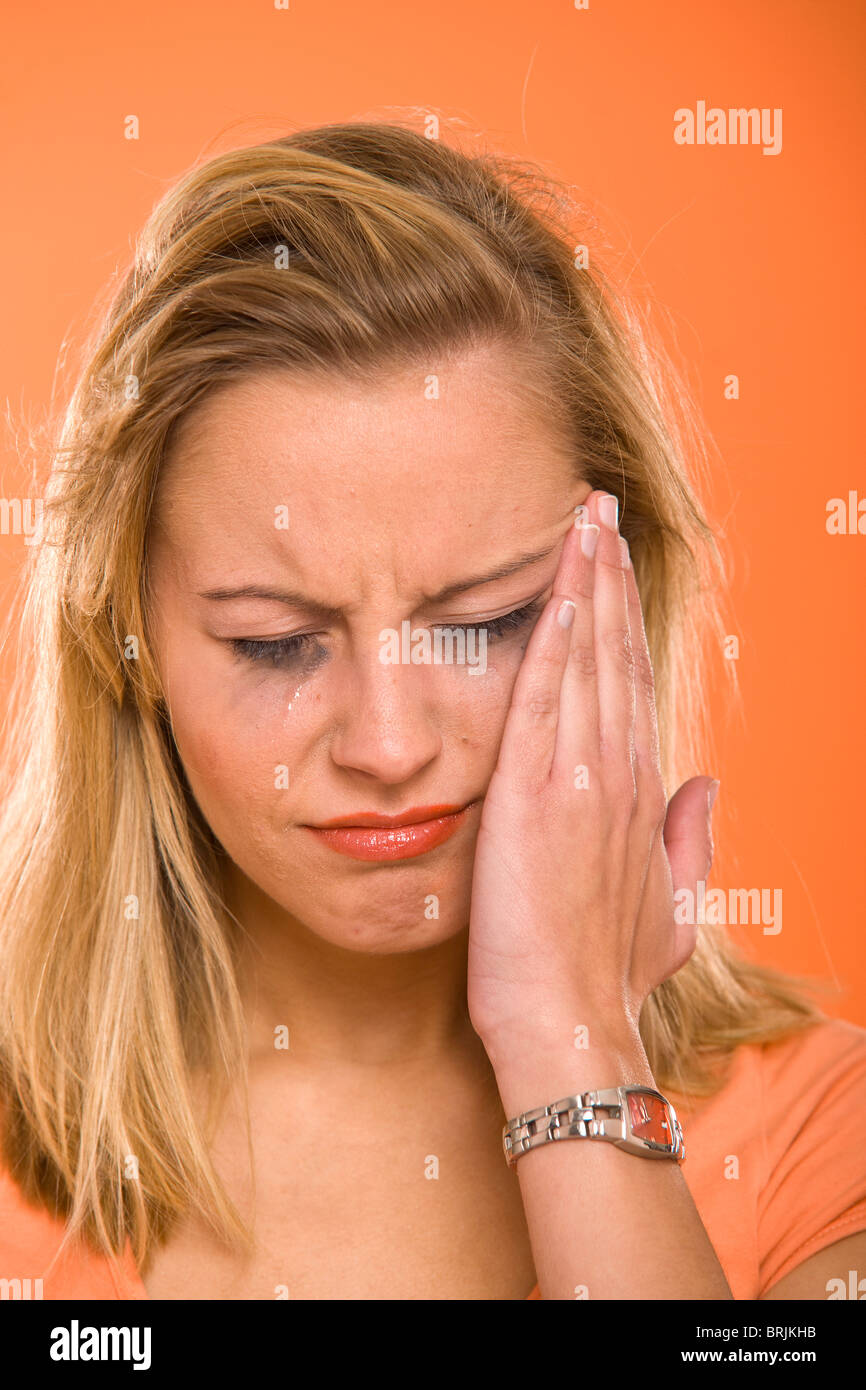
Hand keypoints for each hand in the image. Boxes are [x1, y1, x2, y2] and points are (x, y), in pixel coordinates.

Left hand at [466, 489, 718, 1051]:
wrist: (575, 1028)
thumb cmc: (610, 978)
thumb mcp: (667, 907)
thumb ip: (688, 841)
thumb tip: (707, 785)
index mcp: (641, 794)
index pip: (634, 684)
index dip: (625, 617)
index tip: (615, 562)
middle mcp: (619, 775)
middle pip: (616, 654)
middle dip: (608, 576)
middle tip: (599, 508)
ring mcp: (582, 781)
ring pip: (588, 660)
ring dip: (585, 584)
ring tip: (583, 518)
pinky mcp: (538, 797)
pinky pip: (547, 696)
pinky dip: (552, 634)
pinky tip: (554, 583)